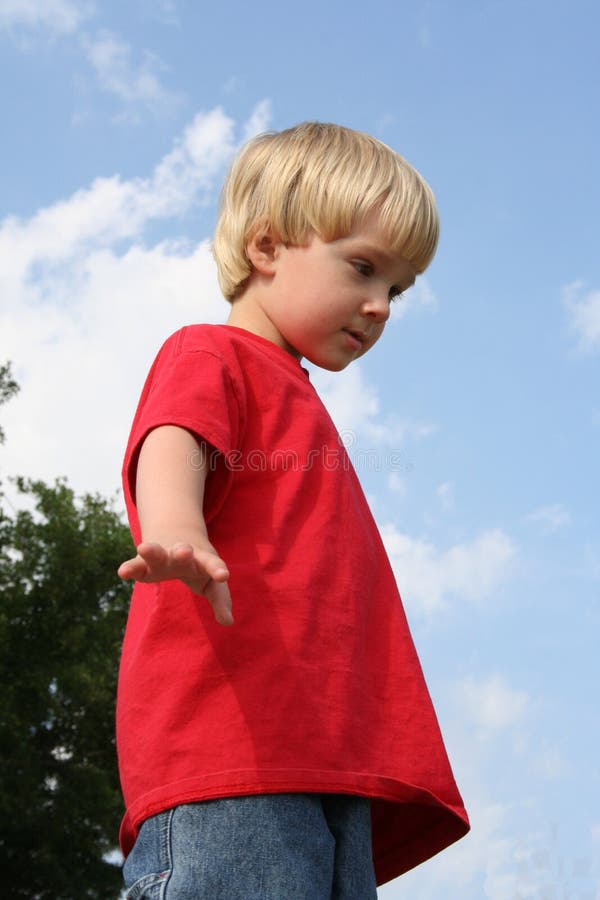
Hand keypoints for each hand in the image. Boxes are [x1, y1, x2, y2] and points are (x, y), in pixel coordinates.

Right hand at [118, 541, 232, 625]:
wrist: (175, 534)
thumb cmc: (198, 566)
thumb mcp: (211, 581)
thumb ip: (220, 599)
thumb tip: (228, 622)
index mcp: (203, 560)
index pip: (212, 565)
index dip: (217, 570)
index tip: (223, 576)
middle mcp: (182, 555)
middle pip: (182, 553)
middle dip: (182, 552)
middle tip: (183, 551)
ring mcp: (162, 557)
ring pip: (157, 554)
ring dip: (152, 551)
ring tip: (143, 548)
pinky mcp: (143, 563)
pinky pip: (136, 566)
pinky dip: (130, 568)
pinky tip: (122, 572)